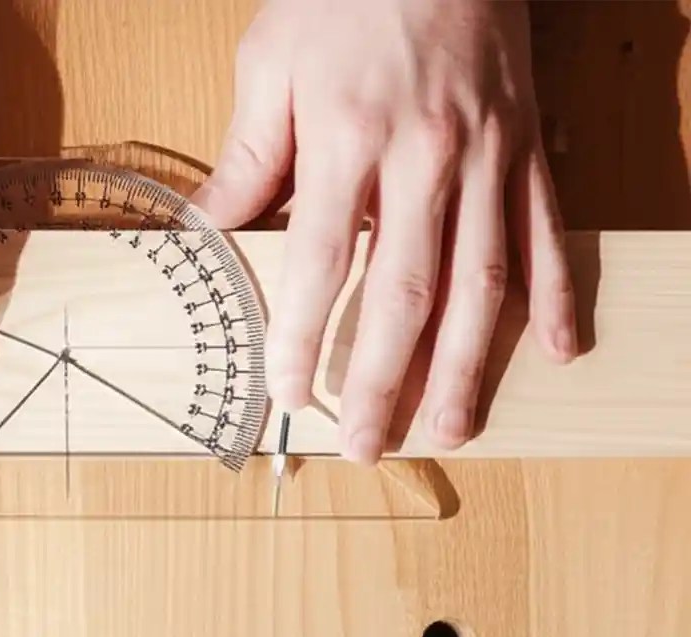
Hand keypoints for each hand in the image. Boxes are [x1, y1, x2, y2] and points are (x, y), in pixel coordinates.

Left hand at [193, 0, 576, 462]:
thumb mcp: (270, 65)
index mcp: (350, 140)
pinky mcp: (526, 150)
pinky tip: (556, 353)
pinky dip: (554, 295)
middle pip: (407, 291)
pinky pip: (547, 233)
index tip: (289, 392)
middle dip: (386, 379)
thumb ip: (246, 158)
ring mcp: (487, 158)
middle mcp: (425, 160)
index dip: (304, 335)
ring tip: (451, 429)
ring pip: (483, 280)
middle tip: (367, 445)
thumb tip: (204, 232)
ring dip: (468, 365)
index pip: (321, 260)